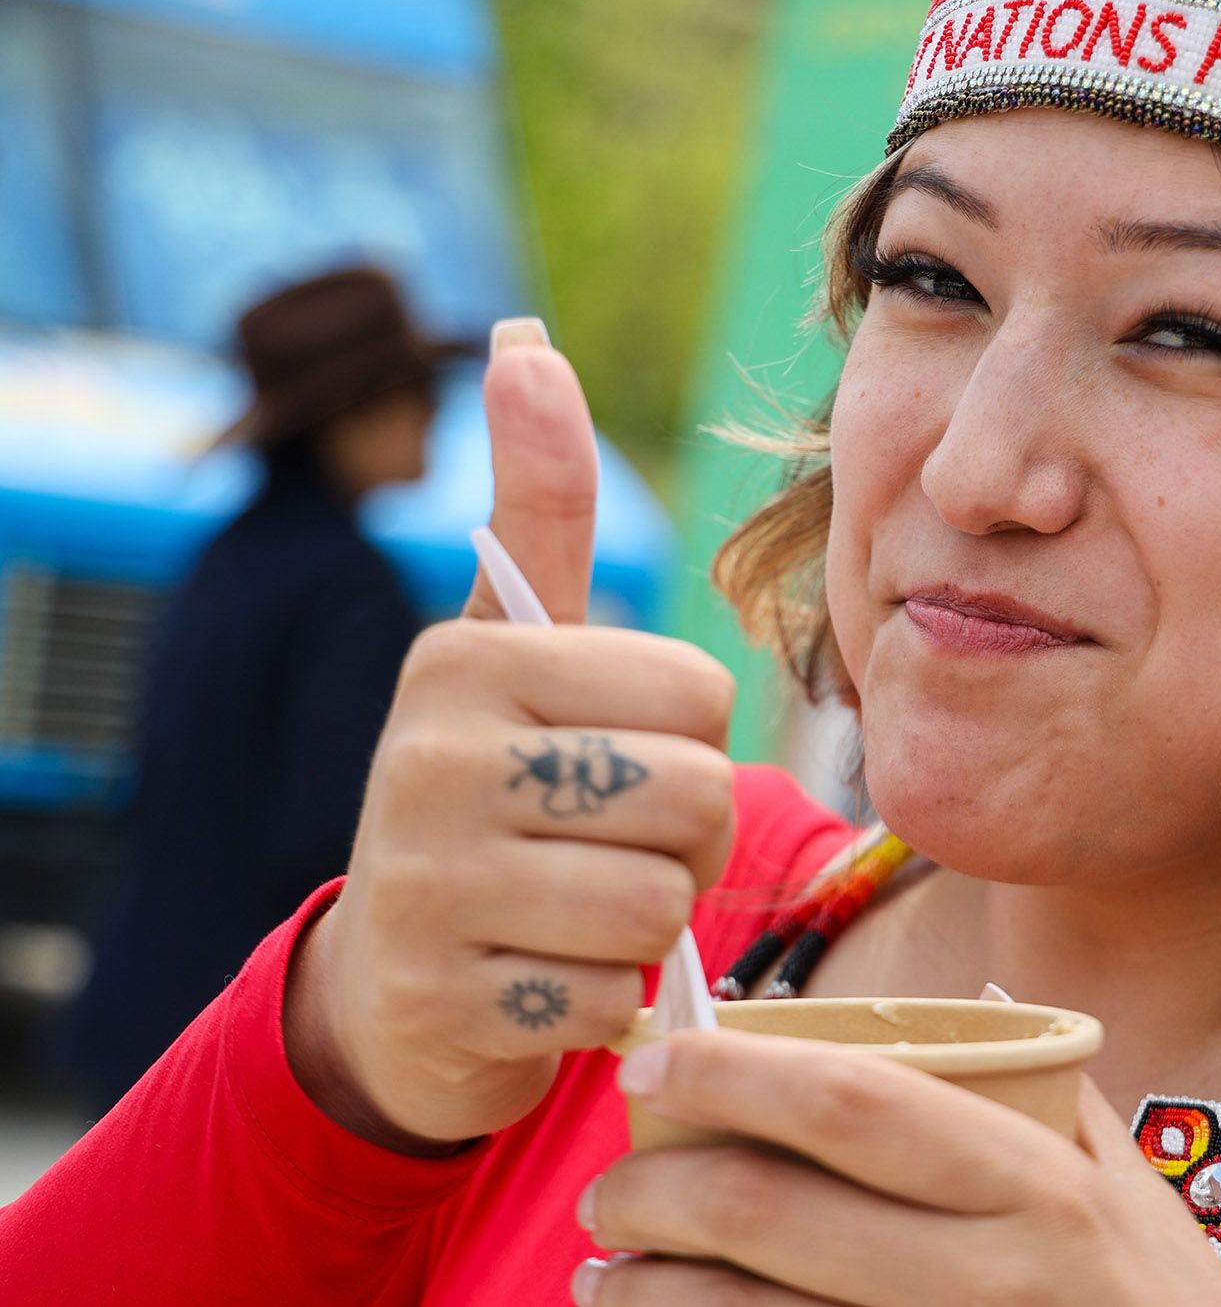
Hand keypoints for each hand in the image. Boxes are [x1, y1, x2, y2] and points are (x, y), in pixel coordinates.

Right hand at [283, 324, 736, 1146]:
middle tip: (611, 848)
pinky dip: (603, 1005)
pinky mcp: (440, 1006)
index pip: (699, 698)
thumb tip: (524, 337)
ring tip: (578, 912)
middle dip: (683, 840)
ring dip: (646, 927)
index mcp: (467, 658)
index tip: (624, 765)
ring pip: (659, 904)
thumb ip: (541, 502)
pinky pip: (612, 1001)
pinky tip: (540, 982)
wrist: (396, 979)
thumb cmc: (495, 785)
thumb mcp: (513, 643)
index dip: (693, 748)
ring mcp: (426, 886)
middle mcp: (429, 758)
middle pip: (694, 796)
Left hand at [571, 1031, 1220, 1306]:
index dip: (741, 1074)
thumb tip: (981, 1020)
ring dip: (655, 1298)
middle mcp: (997, 1279)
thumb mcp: (1135, 1202)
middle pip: (784, 1215)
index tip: (657, 1056)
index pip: (862, 1107)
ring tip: (604, 1278)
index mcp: (1042, 1192)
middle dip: (664, 1189)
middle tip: (609, 1180)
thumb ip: (1057, 1107)